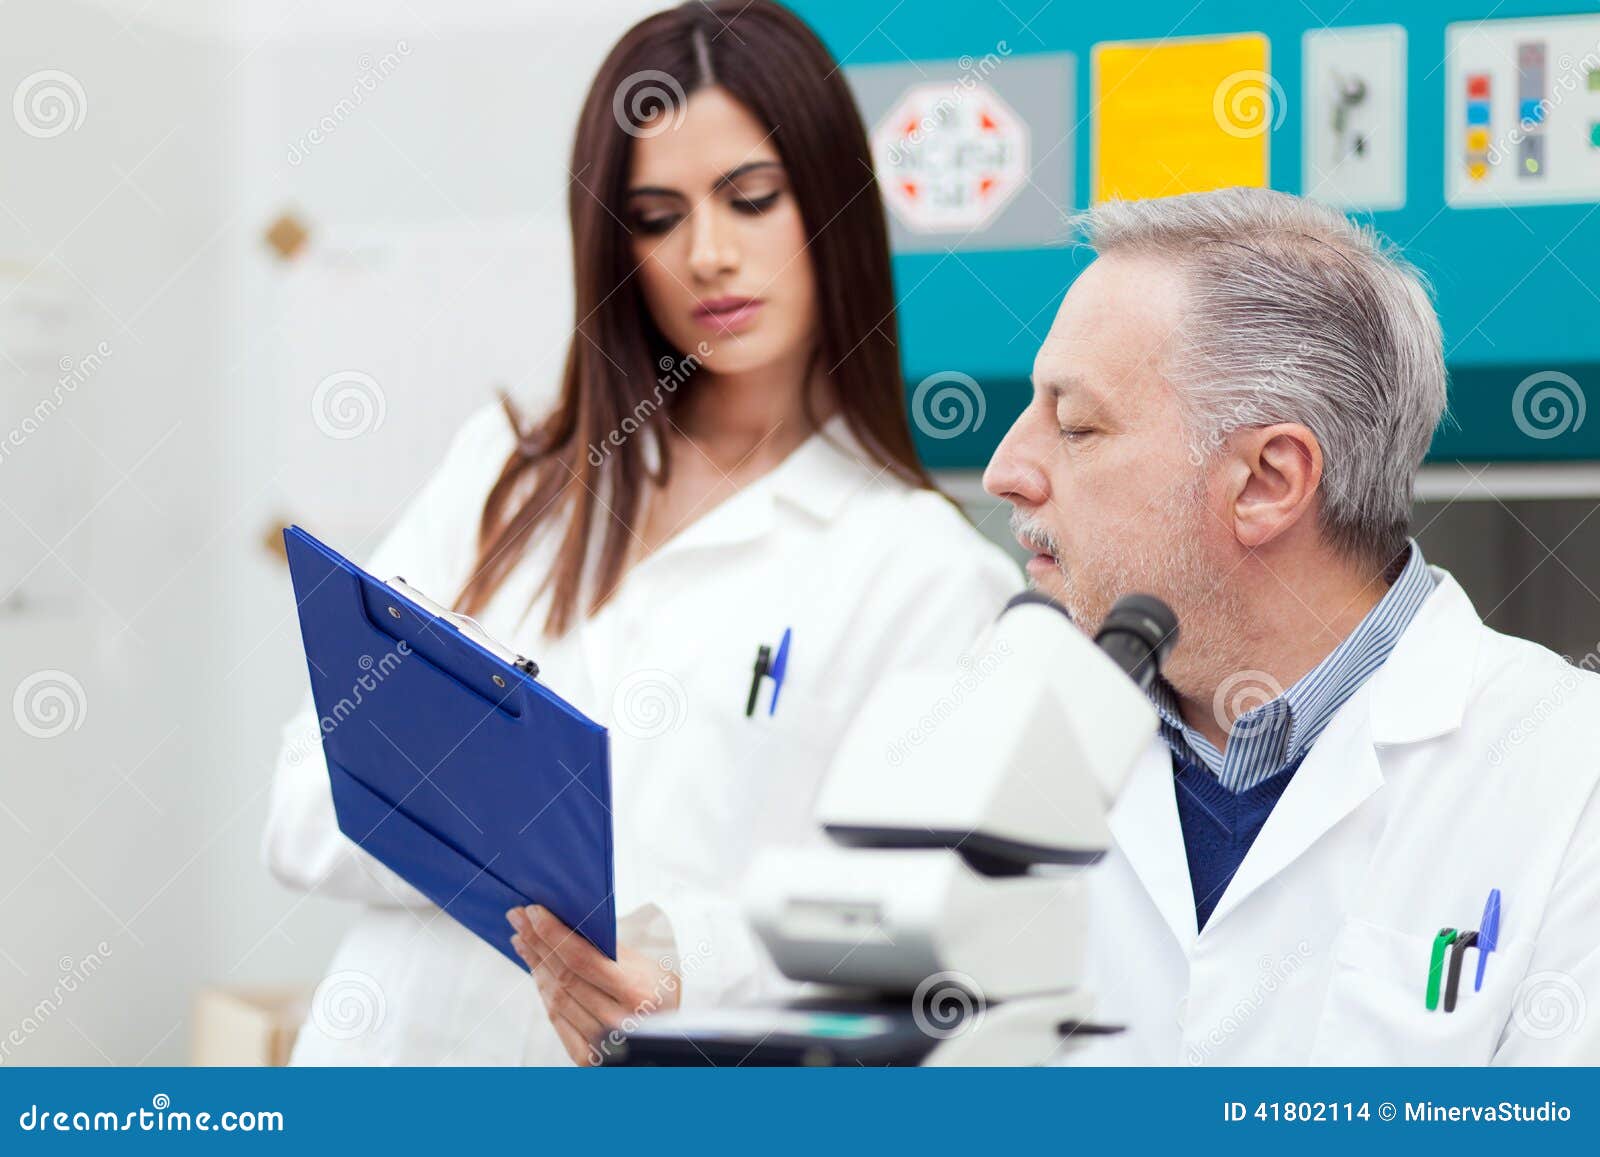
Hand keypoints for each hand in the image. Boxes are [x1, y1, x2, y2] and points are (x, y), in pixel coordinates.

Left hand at [507, 904, 680, 1065]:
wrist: (674, 1033)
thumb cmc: (657, 991)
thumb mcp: (642, 964)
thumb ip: (605, 948)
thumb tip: (563, 922)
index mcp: (635, 992)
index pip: (581, 958)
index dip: (552, 934)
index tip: (533, 911)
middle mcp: (617, 1022)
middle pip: (563, 977)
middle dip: (537, 943)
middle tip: (518, 918)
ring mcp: (600, 1044)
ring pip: (555, 999)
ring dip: (535, 965)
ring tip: (522, 940)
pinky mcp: (587, 1058)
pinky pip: (556, 1019)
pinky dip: (543, 991)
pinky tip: (536, 970)